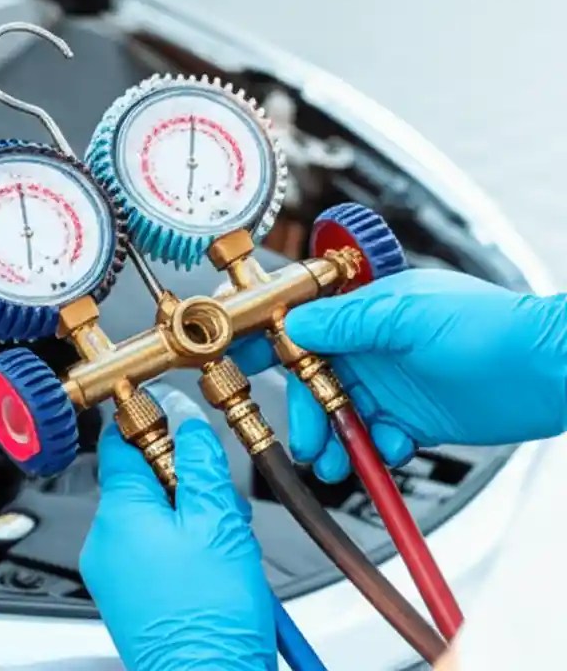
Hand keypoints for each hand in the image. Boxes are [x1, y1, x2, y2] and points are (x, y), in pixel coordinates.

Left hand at [80, 392, 275, 670]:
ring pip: (151, 519)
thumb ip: (200, 462)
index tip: (171, 415)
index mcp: (119, 512)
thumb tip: (186, 422)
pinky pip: (151, 554)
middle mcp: (103, 540)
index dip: (148, 423)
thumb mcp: (219, 521)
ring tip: (226, 549)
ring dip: (190, 520)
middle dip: (186, 484)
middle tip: (223, 508)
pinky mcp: (126, 598)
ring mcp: (110, 572)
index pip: (119, 443)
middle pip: (142, 483)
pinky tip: (214, 570)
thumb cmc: (212, 617)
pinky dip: (182, 551)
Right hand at [232, 268, 566, 482]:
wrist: (550, 374)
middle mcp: (374, 346)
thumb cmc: (493, 329)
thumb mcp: (408, 317)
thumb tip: (294, 326)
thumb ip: (347, 322)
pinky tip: (388, 448)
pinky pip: (374, 437)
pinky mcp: (414, 416)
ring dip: (334, 440)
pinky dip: (373, 449)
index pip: (303, 325)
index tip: (239, 365)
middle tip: (307, 441)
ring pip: (341, 415)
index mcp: (367, 311)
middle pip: (314, 382)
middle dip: (306, 415)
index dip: (269, 345)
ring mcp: (393, 383)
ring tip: (336, 463)